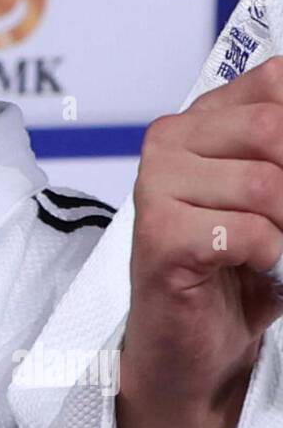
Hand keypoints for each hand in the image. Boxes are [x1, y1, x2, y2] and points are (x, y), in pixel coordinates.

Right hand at [122, 56, 282, 411]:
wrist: (192, 346)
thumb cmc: (233, 270)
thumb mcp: (269, 195)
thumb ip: (281, 154)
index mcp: (197, 121)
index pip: (274, 80)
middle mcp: (168, 143)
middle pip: (271, 127)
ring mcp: (156, 188)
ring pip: (265, 185)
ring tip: (272, 248)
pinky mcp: (159, 237)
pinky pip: (247, 232)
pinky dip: (266, 256)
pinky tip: (247, 267)